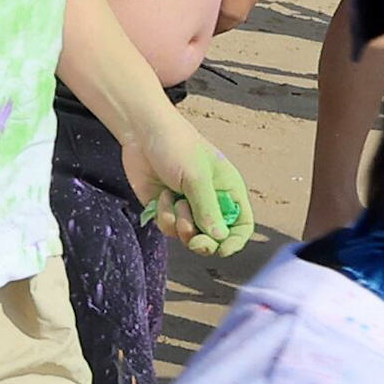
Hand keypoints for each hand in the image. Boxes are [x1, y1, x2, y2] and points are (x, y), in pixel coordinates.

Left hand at [126, 106, 255, 258]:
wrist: (142, 133)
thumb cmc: (178, 146)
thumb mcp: (197, 178)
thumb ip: (208, 209)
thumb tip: (220, 238)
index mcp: (228, 191)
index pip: (241, 225)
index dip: (235, 241)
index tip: (223, 249)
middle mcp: (210, 203)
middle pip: (215, 238)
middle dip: (204, 242)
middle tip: (195, 241)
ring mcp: (186, 208)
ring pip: (188, 236)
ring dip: (179, 223)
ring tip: (174, 200)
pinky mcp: (165, 210)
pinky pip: (168, 228)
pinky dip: (164, 215)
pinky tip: (161, 196)